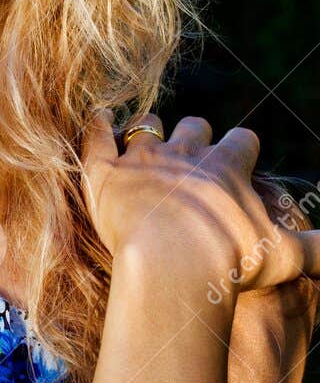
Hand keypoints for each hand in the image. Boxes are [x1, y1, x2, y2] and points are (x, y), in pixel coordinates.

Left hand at [79, 107, 319, 296]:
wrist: (172, 263)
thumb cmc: (231, 261)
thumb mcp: (286, 257)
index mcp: (229, 167)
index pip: (242, 141)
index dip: (240, 149)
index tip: (239, 159)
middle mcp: (186, 153)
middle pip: (194, 126)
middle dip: (194, 136)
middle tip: (189, 155)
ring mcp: (142, 158)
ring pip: (147, 126)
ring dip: (148, 130)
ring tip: (143, 140)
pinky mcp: (103, 169)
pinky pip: (97, 134)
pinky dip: (98, 124)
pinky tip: (100, 119)